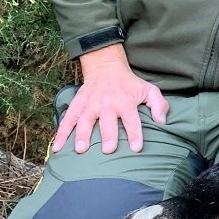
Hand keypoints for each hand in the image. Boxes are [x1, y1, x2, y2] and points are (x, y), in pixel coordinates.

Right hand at [54, 44, 168, 154]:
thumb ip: (159, 104)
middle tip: (107, 150)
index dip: (135, 133)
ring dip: (82, 134)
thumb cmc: (130, 85)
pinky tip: (56, 148)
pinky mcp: (77, 105)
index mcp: (125, 101)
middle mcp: (107, 103)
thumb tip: (162, 121)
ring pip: (85, 120)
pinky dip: (61, 133)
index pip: (132, 119)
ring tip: (80, 150)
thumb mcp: (149, 90)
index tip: (137, 148)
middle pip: (107, 120)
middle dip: (107, 135)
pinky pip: (68, 120)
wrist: (106, 68)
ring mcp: (90, 104)